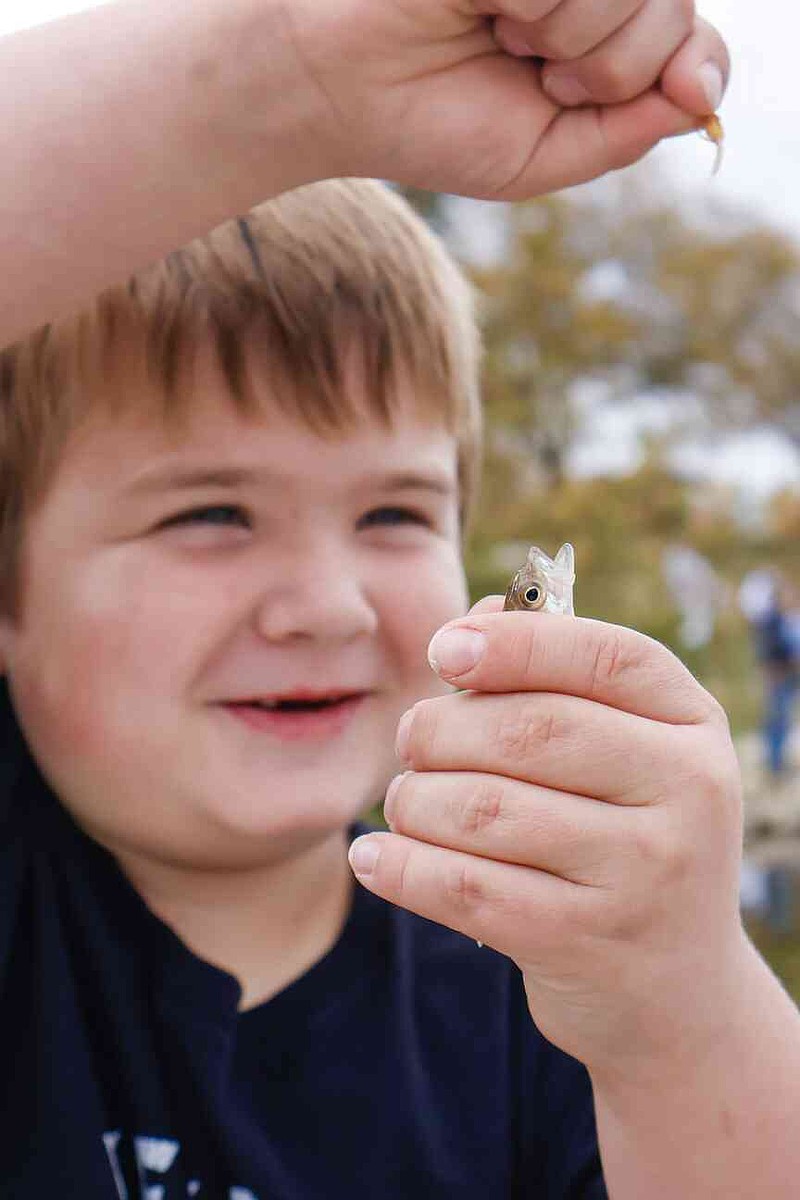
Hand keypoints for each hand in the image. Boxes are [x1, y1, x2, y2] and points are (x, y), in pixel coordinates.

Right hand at [288, 0, 728, 197]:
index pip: (692, 36)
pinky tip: (483, 4)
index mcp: (604, 25)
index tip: (606, 94)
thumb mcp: (546, 154)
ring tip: (501, 31)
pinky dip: (532, 3)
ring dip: (567, 35)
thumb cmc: (433, 122)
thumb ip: (629, 130)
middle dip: (605, 65)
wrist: (336, 91)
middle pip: (671, 8)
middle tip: (528, 66)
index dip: (682, 68)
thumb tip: (701, 95)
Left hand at [349, 602, 748, 1078]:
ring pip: (485, 809)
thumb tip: (471, 622)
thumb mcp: (624, 751)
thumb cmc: (623, 836)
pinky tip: (374, 857)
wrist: (676, 989)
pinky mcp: (588, 942)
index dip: (513, 644)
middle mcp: (687, 792)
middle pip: (529, 729)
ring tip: (405, 802)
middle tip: (410, 740)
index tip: (442, 649)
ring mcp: (643, 873)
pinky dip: (403, 867)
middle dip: (441, 728)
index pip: (602, 656)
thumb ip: (553, 678)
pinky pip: (466, 889)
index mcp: (692, 724)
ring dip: (416, 800)